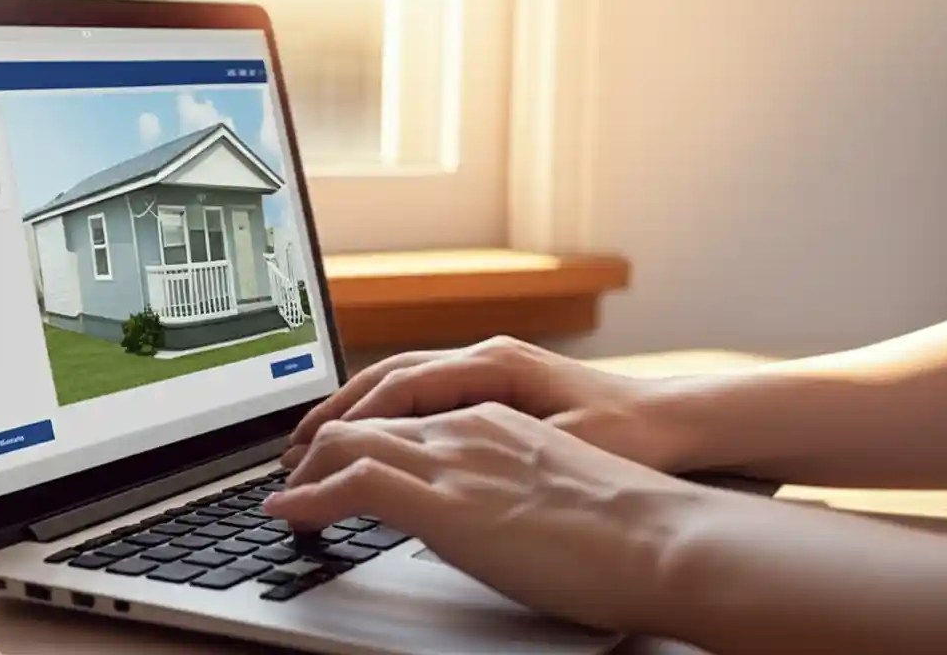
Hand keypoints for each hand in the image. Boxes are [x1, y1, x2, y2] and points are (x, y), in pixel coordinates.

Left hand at [264, 402, 703, 632]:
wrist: (661, 537)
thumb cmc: (626, 523)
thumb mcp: (556, 484)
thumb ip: (512, 483)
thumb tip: (493, 510)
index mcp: (494, 418)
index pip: (406, 410)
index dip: (361, 430)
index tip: (336, 454)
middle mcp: (466, 425)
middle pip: (368, 417)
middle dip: (320, 442)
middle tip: (294, 471)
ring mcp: (453, 459)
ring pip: (350, 441)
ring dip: (308, 468)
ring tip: (285, 494)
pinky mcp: (444, 502)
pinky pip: (351, 485)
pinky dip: (309, 497)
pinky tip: (289, 515)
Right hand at [284, 336, 684, 469]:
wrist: (678, 420)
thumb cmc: (630, 432)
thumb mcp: (562, 446)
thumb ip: (497, 449)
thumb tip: (430, 462)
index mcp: (494, 364)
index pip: (400, 387)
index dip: (349, 420)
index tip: (310, 450)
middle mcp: (485, 357)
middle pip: (390, 376)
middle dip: (338, 410)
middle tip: (293, 447)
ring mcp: (490, 369)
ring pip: (404, 382)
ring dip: (359, 411)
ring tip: (317, 442)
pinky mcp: (498, 388)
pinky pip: (426, 395)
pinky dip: (390, 415)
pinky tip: (373, 440)